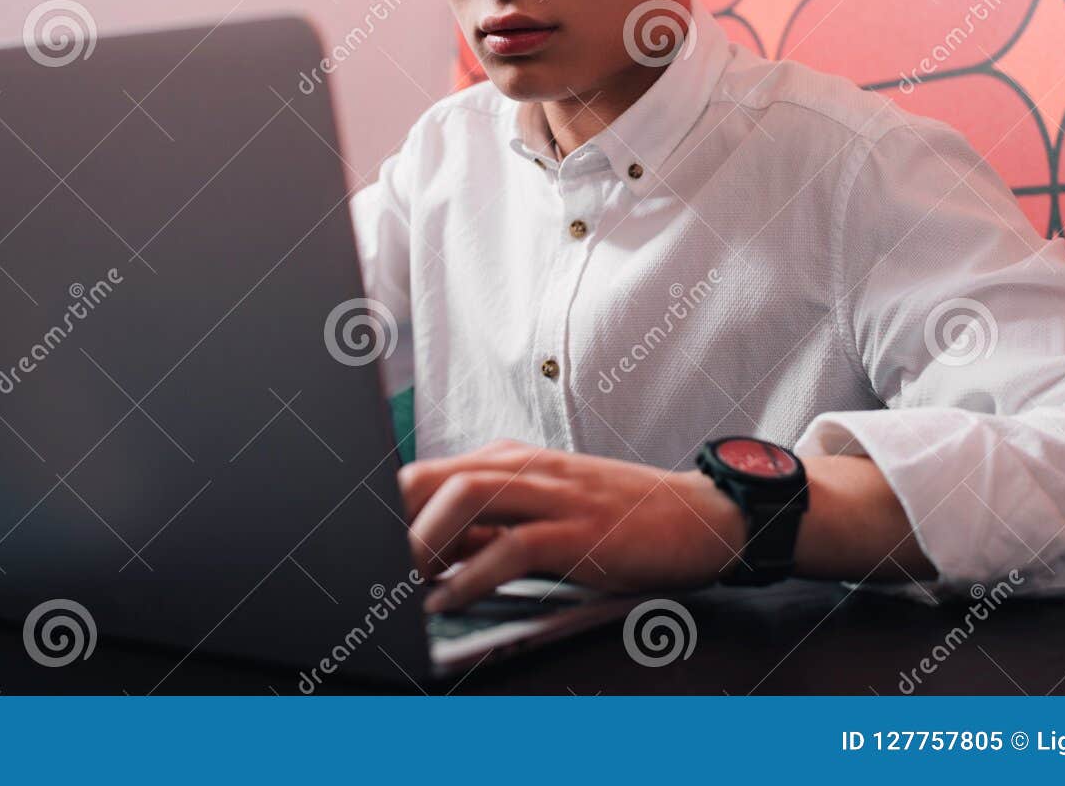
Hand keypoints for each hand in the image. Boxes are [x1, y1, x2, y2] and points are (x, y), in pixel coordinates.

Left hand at [397, 438, 746, 612]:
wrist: (699, 517)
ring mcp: (555, 494)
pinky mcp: (580, 530)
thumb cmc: (620, 520)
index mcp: (513, 461)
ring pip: (466, 498)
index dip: (388, 507)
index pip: (429, 472)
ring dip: (424, 542)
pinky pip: (514, 547)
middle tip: (372, 564)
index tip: (364, 545)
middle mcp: (527, 468)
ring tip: (403, 581)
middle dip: (392, 519)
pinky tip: (450, 602)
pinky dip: (473, 577)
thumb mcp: (546, 516)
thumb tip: (430, 560)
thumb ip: (489, 532)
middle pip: (435, 476)